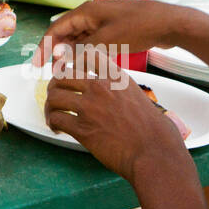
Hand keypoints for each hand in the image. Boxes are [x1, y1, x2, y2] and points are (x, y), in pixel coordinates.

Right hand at [32, 0, 191, 67]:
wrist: (168, 23)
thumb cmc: (137, 27)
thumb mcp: (106, 41)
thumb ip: (81, 49)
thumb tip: (59, 56)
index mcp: (85, 13)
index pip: (55, 30)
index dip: (44, 47)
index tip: (37, 65)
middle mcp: (90, 15)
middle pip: (66, 34)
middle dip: (57, 52)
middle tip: (52, 72)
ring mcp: (103, 21)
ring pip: (79, 39)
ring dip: (71, 54)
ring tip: (66, 72)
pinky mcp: (114, 29)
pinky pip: (92, 41)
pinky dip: (85, 53)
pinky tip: (85, 65)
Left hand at [42, 45, 189, 182]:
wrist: (154, 154)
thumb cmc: (157, 133)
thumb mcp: (141, 98)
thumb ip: (124, 92)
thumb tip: (123, 100)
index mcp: (116, 78)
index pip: (88, 55)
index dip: (75, 61)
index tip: (70, 71)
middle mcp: (100, 87)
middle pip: (63, 76)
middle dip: (55, 85)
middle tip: (56, 97)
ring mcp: (89, 106)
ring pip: (55, 96)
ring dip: (50, 105)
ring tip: (53, 115)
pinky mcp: (82, 128)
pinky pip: (56, 118)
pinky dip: (52, 122)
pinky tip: (57, 128)